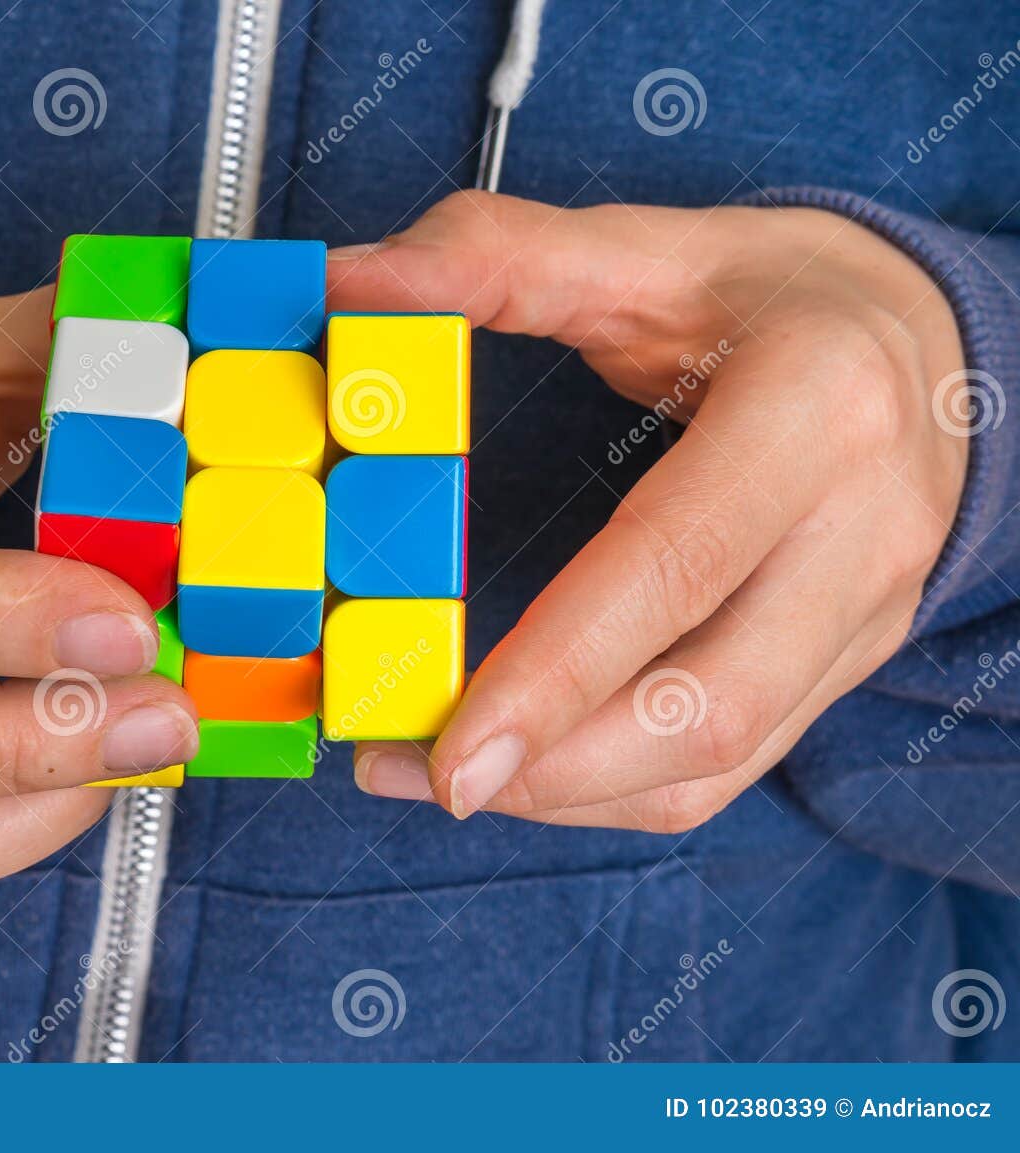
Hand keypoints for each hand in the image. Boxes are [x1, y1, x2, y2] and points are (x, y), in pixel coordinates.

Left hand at [330, 192, 968, 830]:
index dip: (556, 671)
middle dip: (548, 769)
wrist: (925, 338)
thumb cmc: (774, 294)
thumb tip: (353, 278)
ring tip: (436, 775)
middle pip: (706, 706)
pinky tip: (524, 769)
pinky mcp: (844, 665)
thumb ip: (496, 257)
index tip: (447, 750)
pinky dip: (614, 787)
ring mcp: (865, 614)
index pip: (674, 567)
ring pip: (717, 762)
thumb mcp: (645, 248)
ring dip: (567, 794)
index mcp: (814, 411)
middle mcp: (861, 532)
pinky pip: (729, 765)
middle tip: (407, 772)